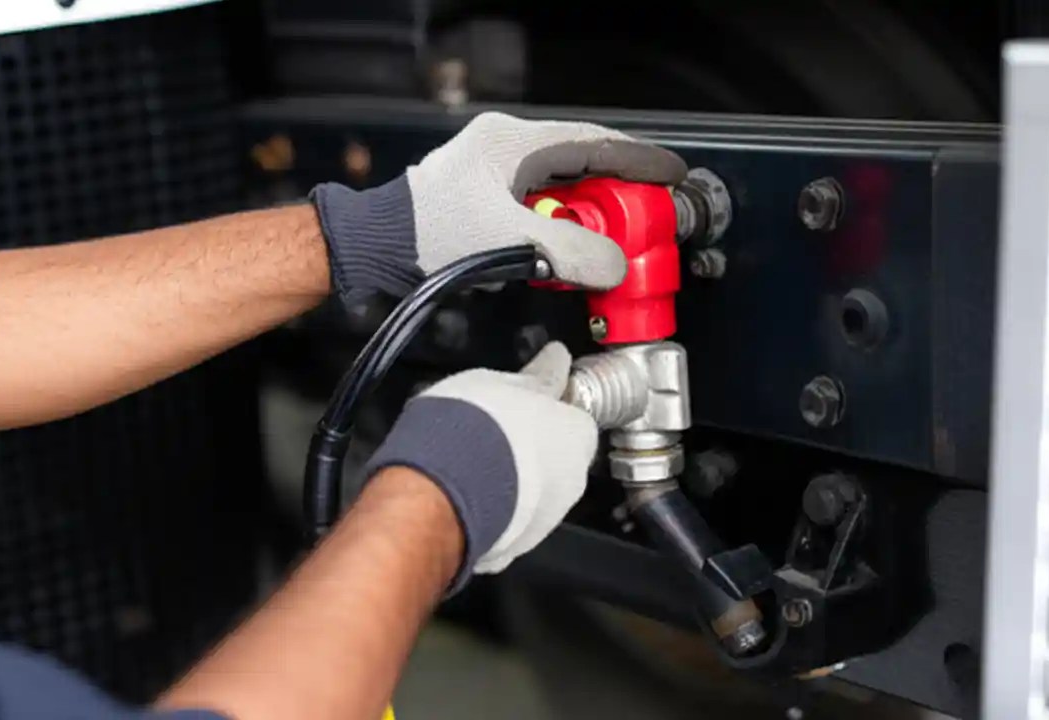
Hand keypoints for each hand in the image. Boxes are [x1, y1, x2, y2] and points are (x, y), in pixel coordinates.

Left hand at [311, 112, 686, 302]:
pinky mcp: (491, 203)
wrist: (377, 249)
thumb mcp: (509, 242)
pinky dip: (565, 232)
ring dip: (591, 219)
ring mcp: (499, 175)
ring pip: (565, 193)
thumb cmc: (425, 233)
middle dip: (619, 197)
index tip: (670, 174)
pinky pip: (544, 212)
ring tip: (617, 245)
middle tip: (650, 220)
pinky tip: (574, 255)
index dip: (638, 160)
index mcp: (513, 142)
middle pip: (583, 168)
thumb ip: (569, 253)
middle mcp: (508, 151)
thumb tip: (614, 264)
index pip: (594, 143)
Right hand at [362, 342, 595, 588]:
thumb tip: (553, 360)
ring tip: (472, 463)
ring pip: (532, 494)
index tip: (529, 399)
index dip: (547, 405)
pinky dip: (492, 510)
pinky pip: (506, 523)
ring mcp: (544, 519)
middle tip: (494, 430)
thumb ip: (535, 375)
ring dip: (511, 481)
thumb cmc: (473, 429)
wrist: (439, 492)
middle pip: (556, 458)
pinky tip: (465, 494)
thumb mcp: (503, 380)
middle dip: (530, 446)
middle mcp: (571, 481)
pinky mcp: (513, 548)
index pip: (574, 414)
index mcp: (577, 434)